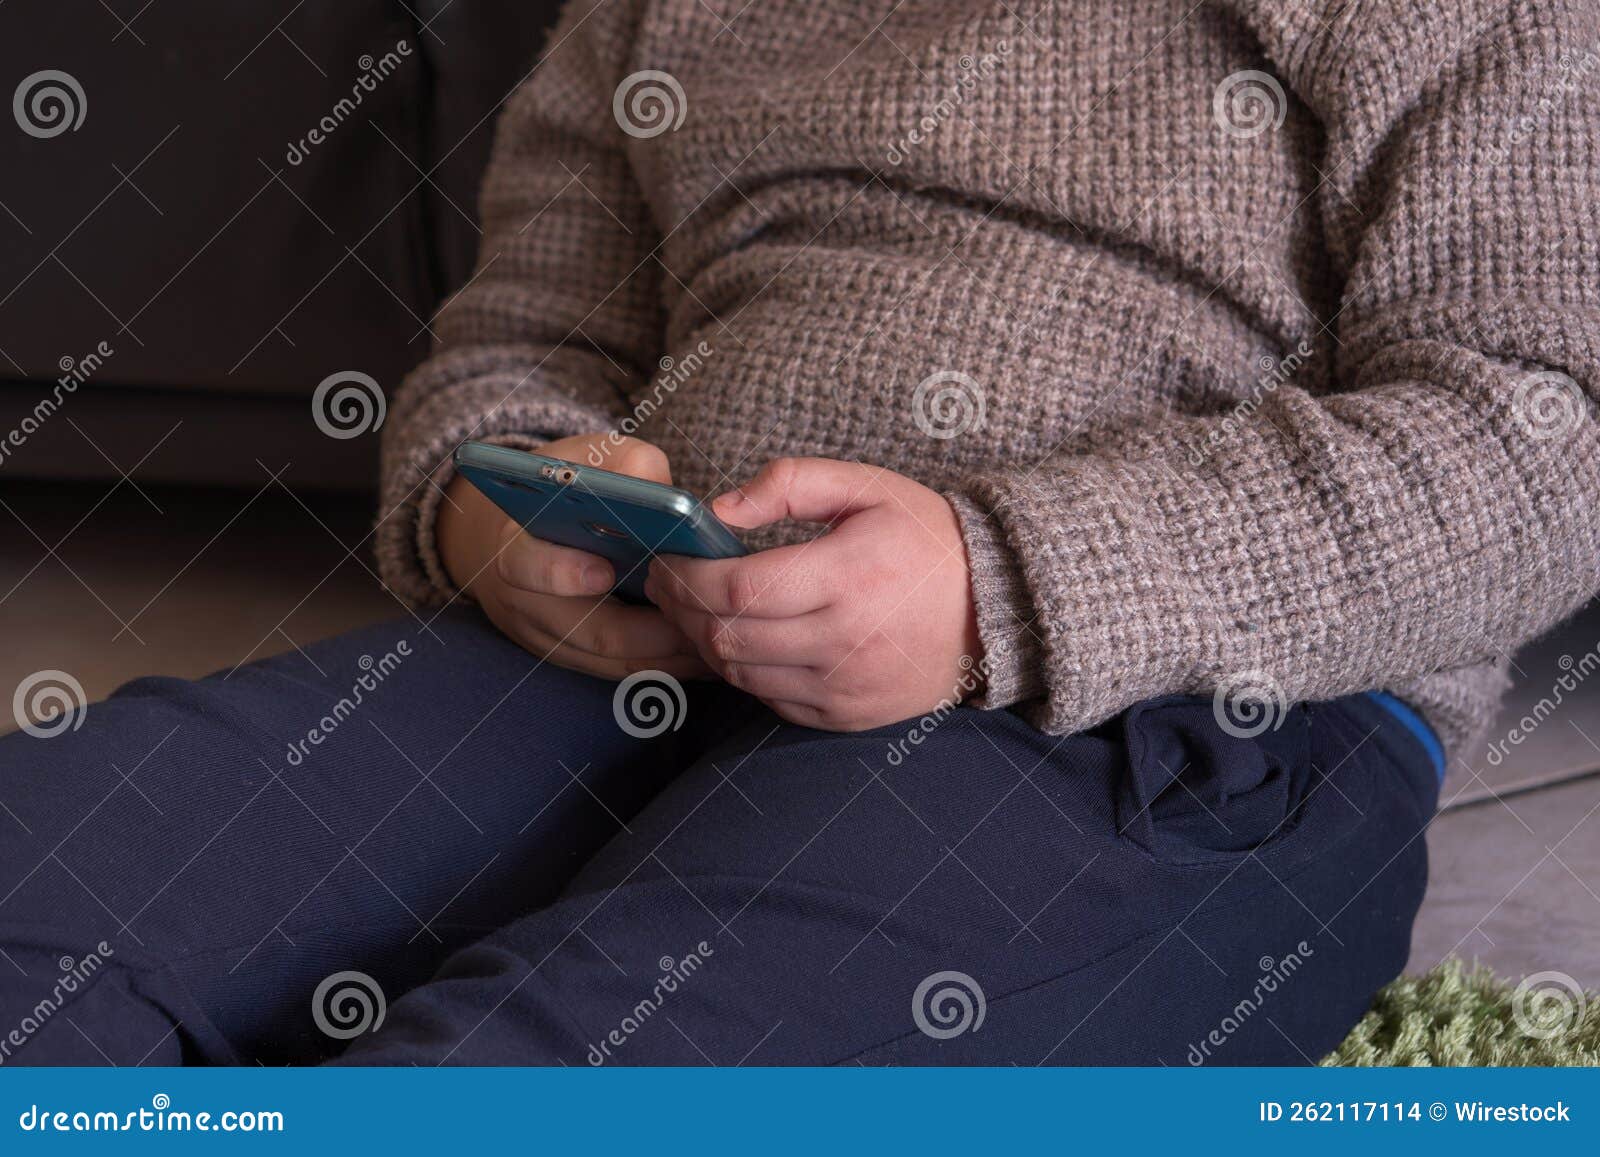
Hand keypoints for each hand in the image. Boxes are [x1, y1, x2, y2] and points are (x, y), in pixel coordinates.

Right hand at [438, 434, 709, 680]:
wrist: (521, 535)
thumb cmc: (562, 490)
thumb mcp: (586, 459)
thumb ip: (627, 467)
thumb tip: (670, 498)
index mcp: (517, 545)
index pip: (526, 566)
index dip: (562, 573)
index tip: (604, 570)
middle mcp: (527, 603)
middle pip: (590, 632)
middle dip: (652, 630)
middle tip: (702, 618)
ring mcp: (550, 641)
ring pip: (614, 662)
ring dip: (671, 656)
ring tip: (722, 639)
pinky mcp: (575, 661)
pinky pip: (625, 672)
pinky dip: (668, 665)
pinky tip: (710, 652)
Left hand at [646, 458, 982, 730]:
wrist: (996, 606)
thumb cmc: (924, 538)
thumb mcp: (866, 486)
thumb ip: (789, 482)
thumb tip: (719, 510)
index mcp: (848, 576)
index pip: (738, 588)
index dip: (687, 578)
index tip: (667, 560)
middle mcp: (844, 640)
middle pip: (728, 636)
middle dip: (682, 609)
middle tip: (665, 583)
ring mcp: (845, 686)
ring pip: (741, 673)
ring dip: (705, 641)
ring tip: (695, 609)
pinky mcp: (847, 715)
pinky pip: (770, 699)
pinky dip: (744, 670)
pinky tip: (741, 639)